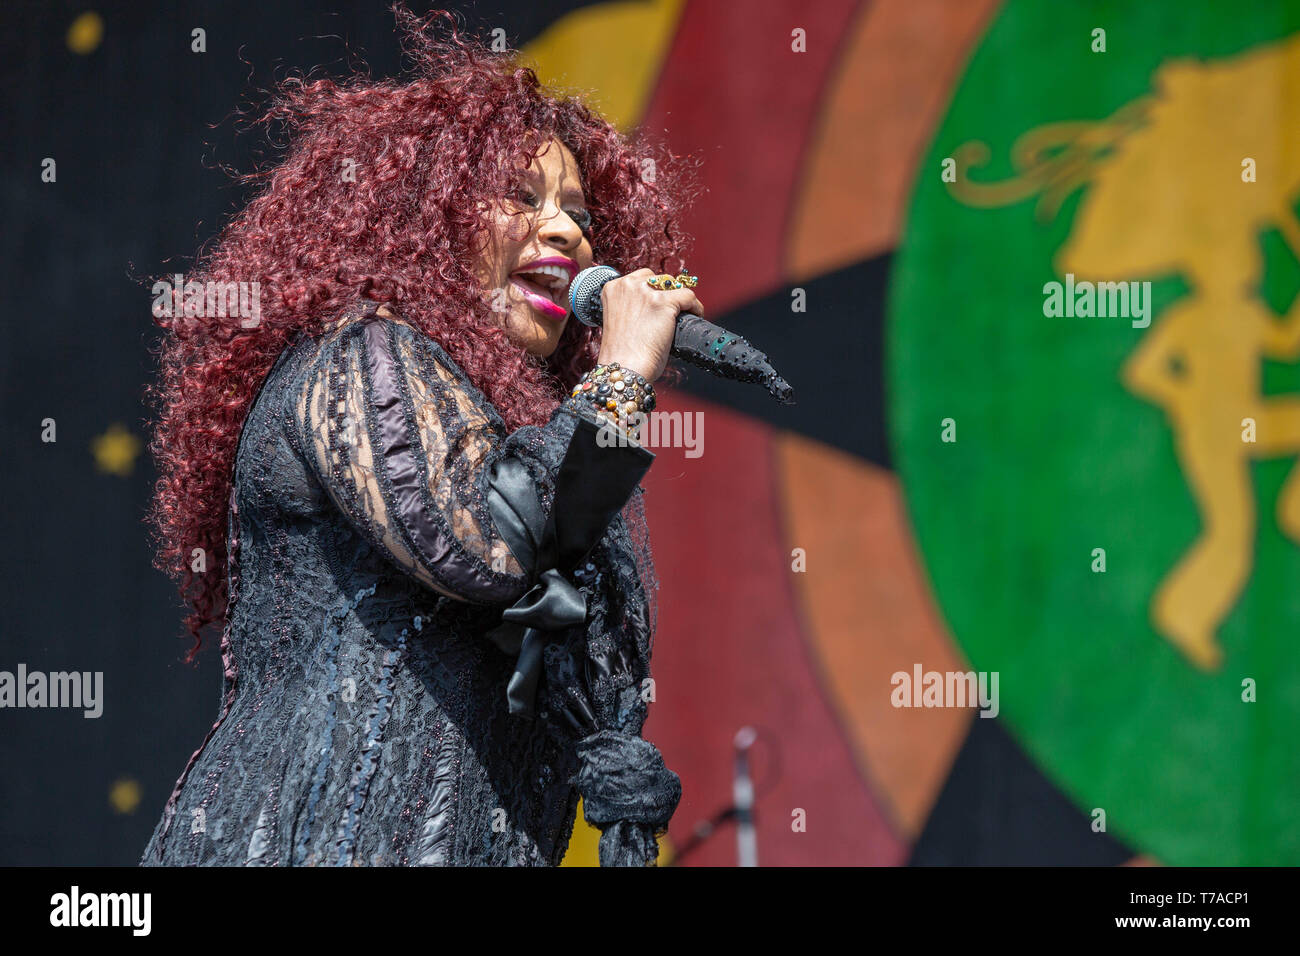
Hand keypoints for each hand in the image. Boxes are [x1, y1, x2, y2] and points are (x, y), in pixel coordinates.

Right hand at [595, 268, 704, 383]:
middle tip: (674, 311)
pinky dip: (695, 307)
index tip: (660, 303)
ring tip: (686, 313)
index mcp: (613, 289)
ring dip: (681, 298)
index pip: (640, 278)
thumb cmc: (621, 354)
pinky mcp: (663, 302)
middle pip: (658, 279)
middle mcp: (627, 285)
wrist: (624, 368)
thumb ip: (632, 308)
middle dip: (667, 293)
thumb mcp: (620, 322)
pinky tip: (697, 316)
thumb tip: (655, 308)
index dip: (654, 291)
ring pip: (674, 285)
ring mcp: (645, 292)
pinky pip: (688, 296)